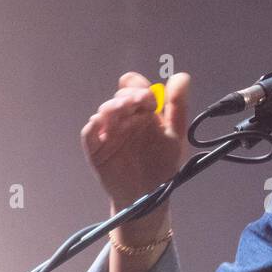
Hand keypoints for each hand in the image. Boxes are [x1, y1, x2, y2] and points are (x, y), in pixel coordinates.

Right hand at [80, 71, 189, 209]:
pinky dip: (94, 126)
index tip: (149, 98)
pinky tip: (103, 123)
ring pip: (104, 111)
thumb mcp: (176, 135)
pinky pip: (90, 133)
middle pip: (120, 97)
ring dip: (113, 107)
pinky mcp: (96, 149)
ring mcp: (109, 132)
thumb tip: (182, 76)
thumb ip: (178, 106)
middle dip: (128, 96)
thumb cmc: (162, 165)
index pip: (136, 88)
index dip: (139, 87)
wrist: (150, 196)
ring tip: (123, 109)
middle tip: (139, 102)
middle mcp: (124, 119)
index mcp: (143, 112)